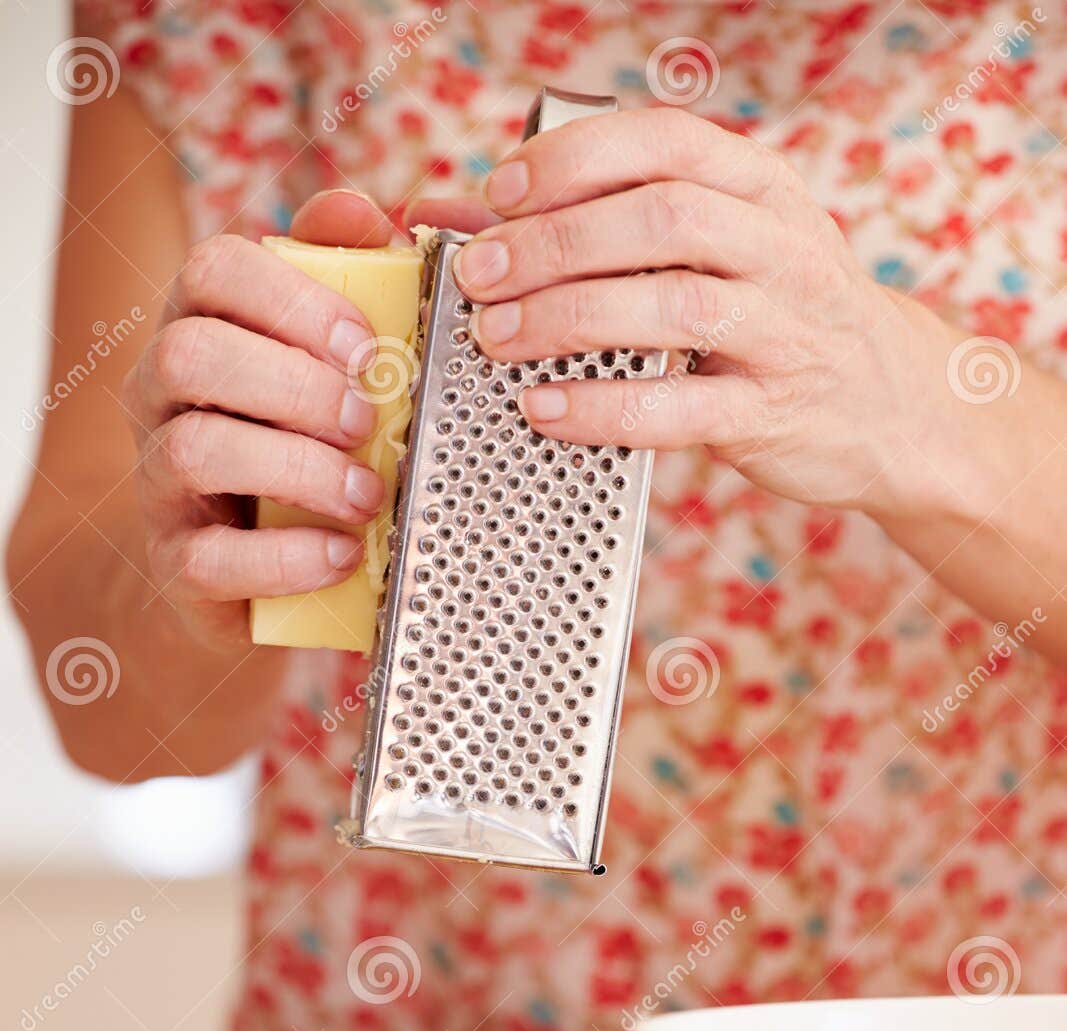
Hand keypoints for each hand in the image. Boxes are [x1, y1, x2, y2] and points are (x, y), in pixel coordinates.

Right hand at [122, 191, 397, 652]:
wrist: (243, 567)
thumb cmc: (300, 439)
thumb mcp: (324, 359)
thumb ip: (344, 278)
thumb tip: (369, 212)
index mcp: (199, 325)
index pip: (213, 269)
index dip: (292, 299)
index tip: (365, 345)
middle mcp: (161, 396)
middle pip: (191, 355)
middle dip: (294, 386)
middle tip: (366, 422)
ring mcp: (159, 480)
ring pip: (194, 450)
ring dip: (297, 469)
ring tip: (365, 495)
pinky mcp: (175, 564)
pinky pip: (207, 558)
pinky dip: (286, 557)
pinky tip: (341, 553)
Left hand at [457, 108, 927, 513]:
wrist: (893, 406)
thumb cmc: (777, 319)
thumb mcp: (718, 250)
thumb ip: (606, 228)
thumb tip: (460, 218)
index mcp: (760, 188)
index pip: (663, 143)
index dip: (573, 159)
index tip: (502, 192)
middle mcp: (779, 247)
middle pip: (660, 217)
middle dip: (554, 241)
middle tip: (480, 275)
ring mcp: (783, 331)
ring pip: (673, 304)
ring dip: (569, 316)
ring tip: (497, 337)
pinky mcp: (772, 414)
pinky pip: (680, 407)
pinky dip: (603, 408)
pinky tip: (546, 407)